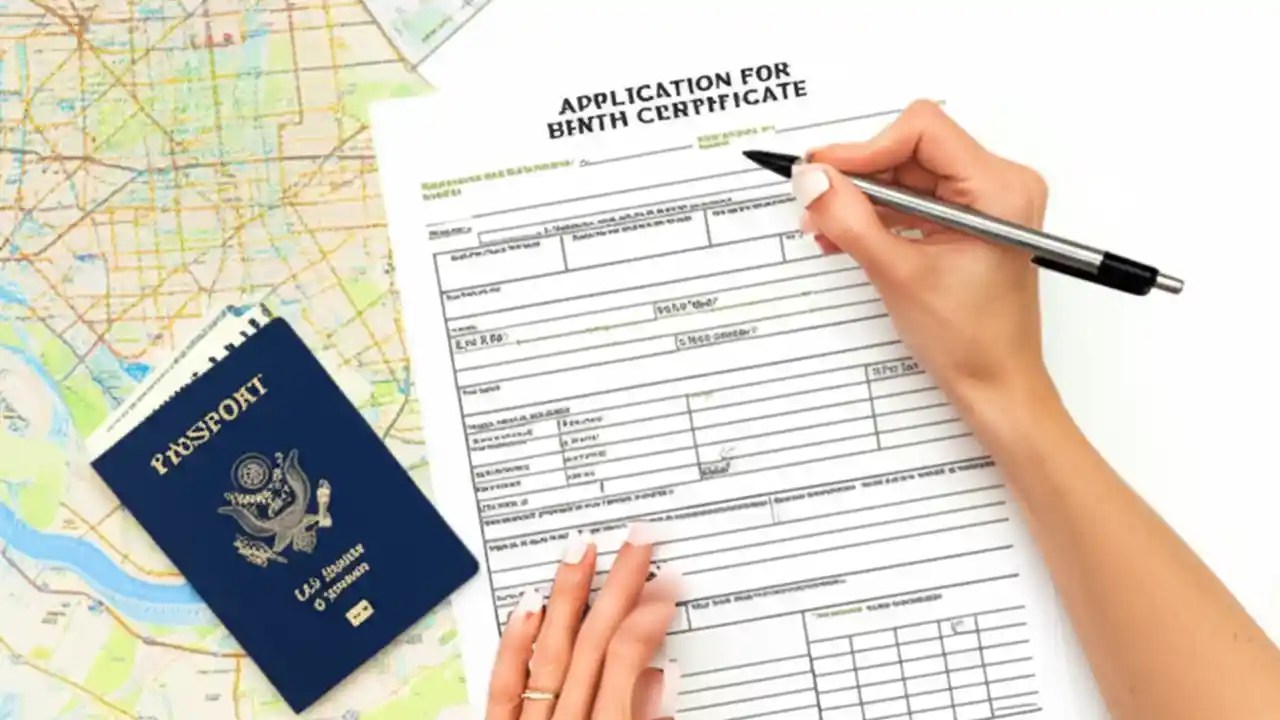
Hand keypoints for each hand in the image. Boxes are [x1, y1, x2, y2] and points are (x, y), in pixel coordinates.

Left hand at [486, 524, 679, 719]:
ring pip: (550, 651)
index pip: (625, 663)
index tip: (665, 584)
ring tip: (581, 552)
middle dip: (618, 588)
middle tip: (636, 544)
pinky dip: (517, 642)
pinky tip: (528, 604)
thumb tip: (664, 676)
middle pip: (592, 643)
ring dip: (567, 596)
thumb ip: (649, 719)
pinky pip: (505, 684)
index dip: (646, 618)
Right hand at [794, 100, 1054, 416]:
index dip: (865, 149)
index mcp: (999, 190)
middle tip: (815, 198)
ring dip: (863, 197)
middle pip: (912, 150)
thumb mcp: (898, 274)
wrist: (996, 384)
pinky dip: (879, 214)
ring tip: (826, 225)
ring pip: (908, 174)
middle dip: (859, 176)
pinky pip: (916, 200)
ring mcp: (986, 203)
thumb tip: (813, 181)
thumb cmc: (972, 340)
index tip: (823, 171)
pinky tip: (848, 234)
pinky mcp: (970, 220)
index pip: (923, 131)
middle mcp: (1000, 186)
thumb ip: (850, 220)